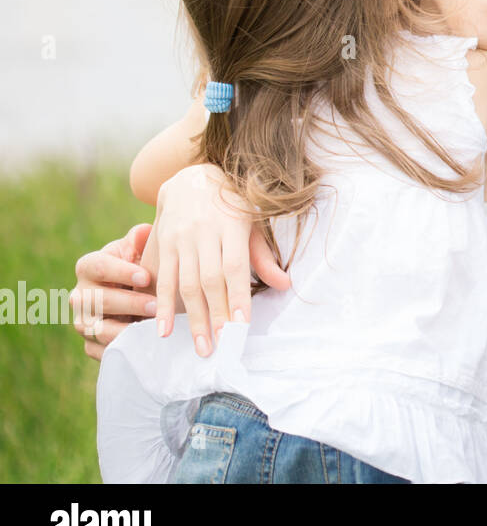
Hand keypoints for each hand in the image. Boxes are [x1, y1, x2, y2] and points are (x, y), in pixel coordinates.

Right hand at [72, 224, 155, 359]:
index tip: (145, 276)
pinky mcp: (90, 345)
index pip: (98, 266)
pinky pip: (101, 351)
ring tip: (150, 329)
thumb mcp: (140, 250)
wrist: (139, 296)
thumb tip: (144, 232)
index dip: (120, 272)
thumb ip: (140, 240)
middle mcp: (80, 295)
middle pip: (97, 300)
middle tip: (155, 306)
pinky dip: (122, 350)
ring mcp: (83, 322)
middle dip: (128, 303)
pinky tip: (143, 347)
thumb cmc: (141, 267)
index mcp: (89, 266)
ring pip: (97, 329)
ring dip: (124, 330)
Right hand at [149, 164, 289, 355]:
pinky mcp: (163, 244)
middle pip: (209, 279)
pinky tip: (163, 329)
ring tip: (201, 346)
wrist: (192, 178)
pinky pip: (163, 278)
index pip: (234, 265)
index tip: (240, 325)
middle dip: (215, 315)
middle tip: (220, 346)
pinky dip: (162, 305)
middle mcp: (204, 232)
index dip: (237, 296)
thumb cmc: (232, 206)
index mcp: (232, 225)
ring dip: (192, 317)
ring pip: (185, 283)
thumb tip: (285, 284)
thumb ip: (264, 256)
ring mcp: (181, 238)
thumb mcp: (252, 223)